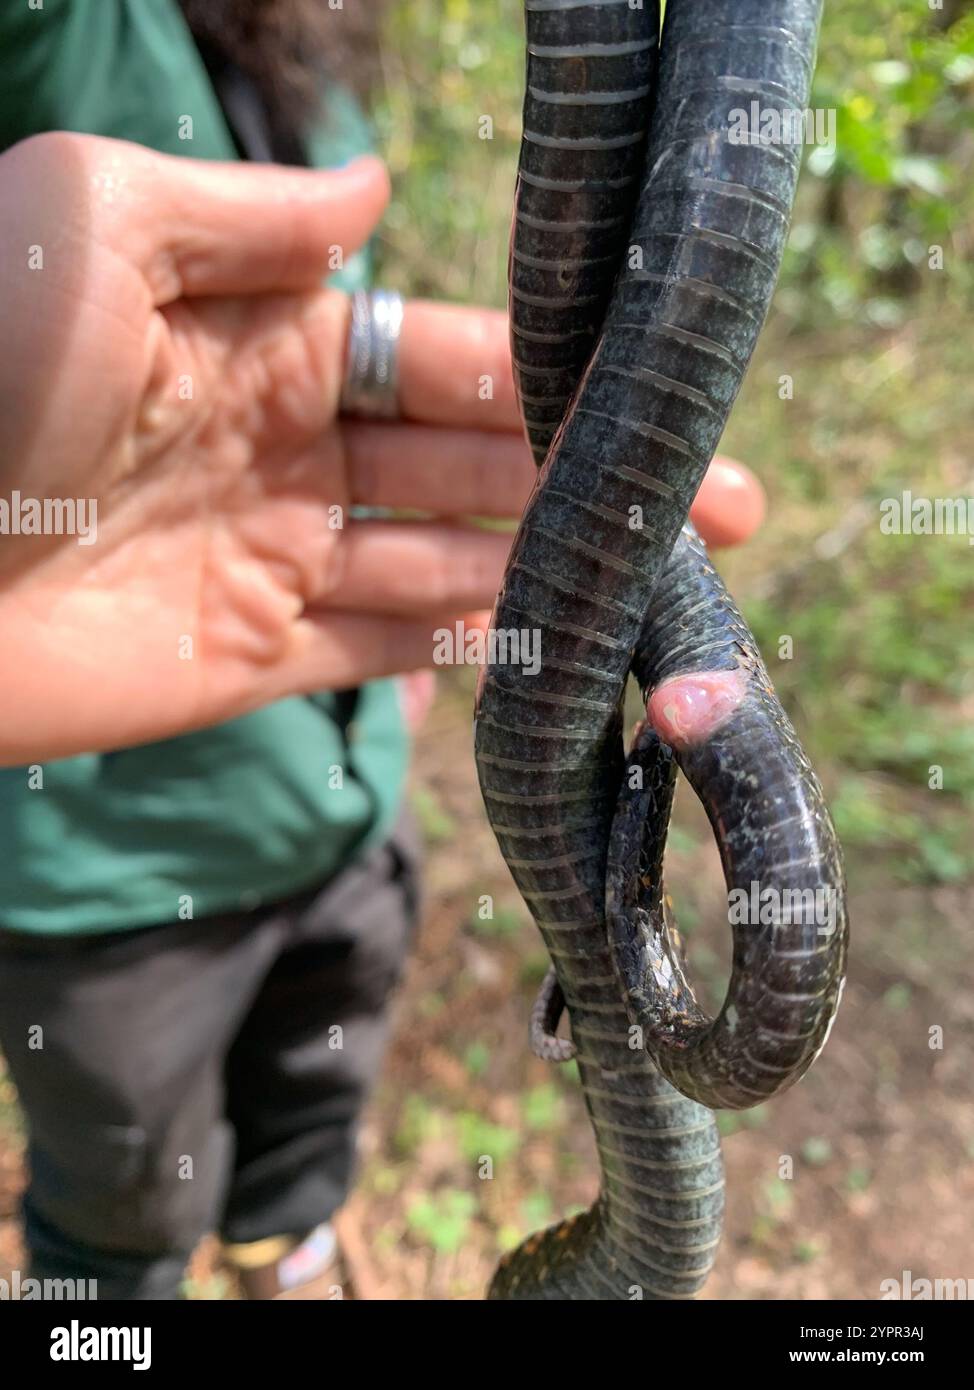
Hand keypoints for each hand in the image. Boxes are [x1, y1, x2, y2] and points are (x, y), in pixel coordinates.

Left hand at [0, 133, 762, 763]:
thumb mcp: (95, 228)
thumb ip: (248, 216)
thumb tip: (374, 190)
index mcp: (261, 341)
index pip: (439, 355)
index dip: (547, 372)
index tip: (652, 387)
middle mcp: (285, 447)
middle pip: (472, 462)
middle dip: (592, 478)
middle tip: (721, 501)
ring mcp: (276, 557)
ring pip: (451, 557)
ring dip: (557, 567)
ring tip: (672, 582)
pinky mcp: (256, 656)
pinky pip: (391, 645)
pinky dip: (478, 645)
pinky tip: (566, 644)